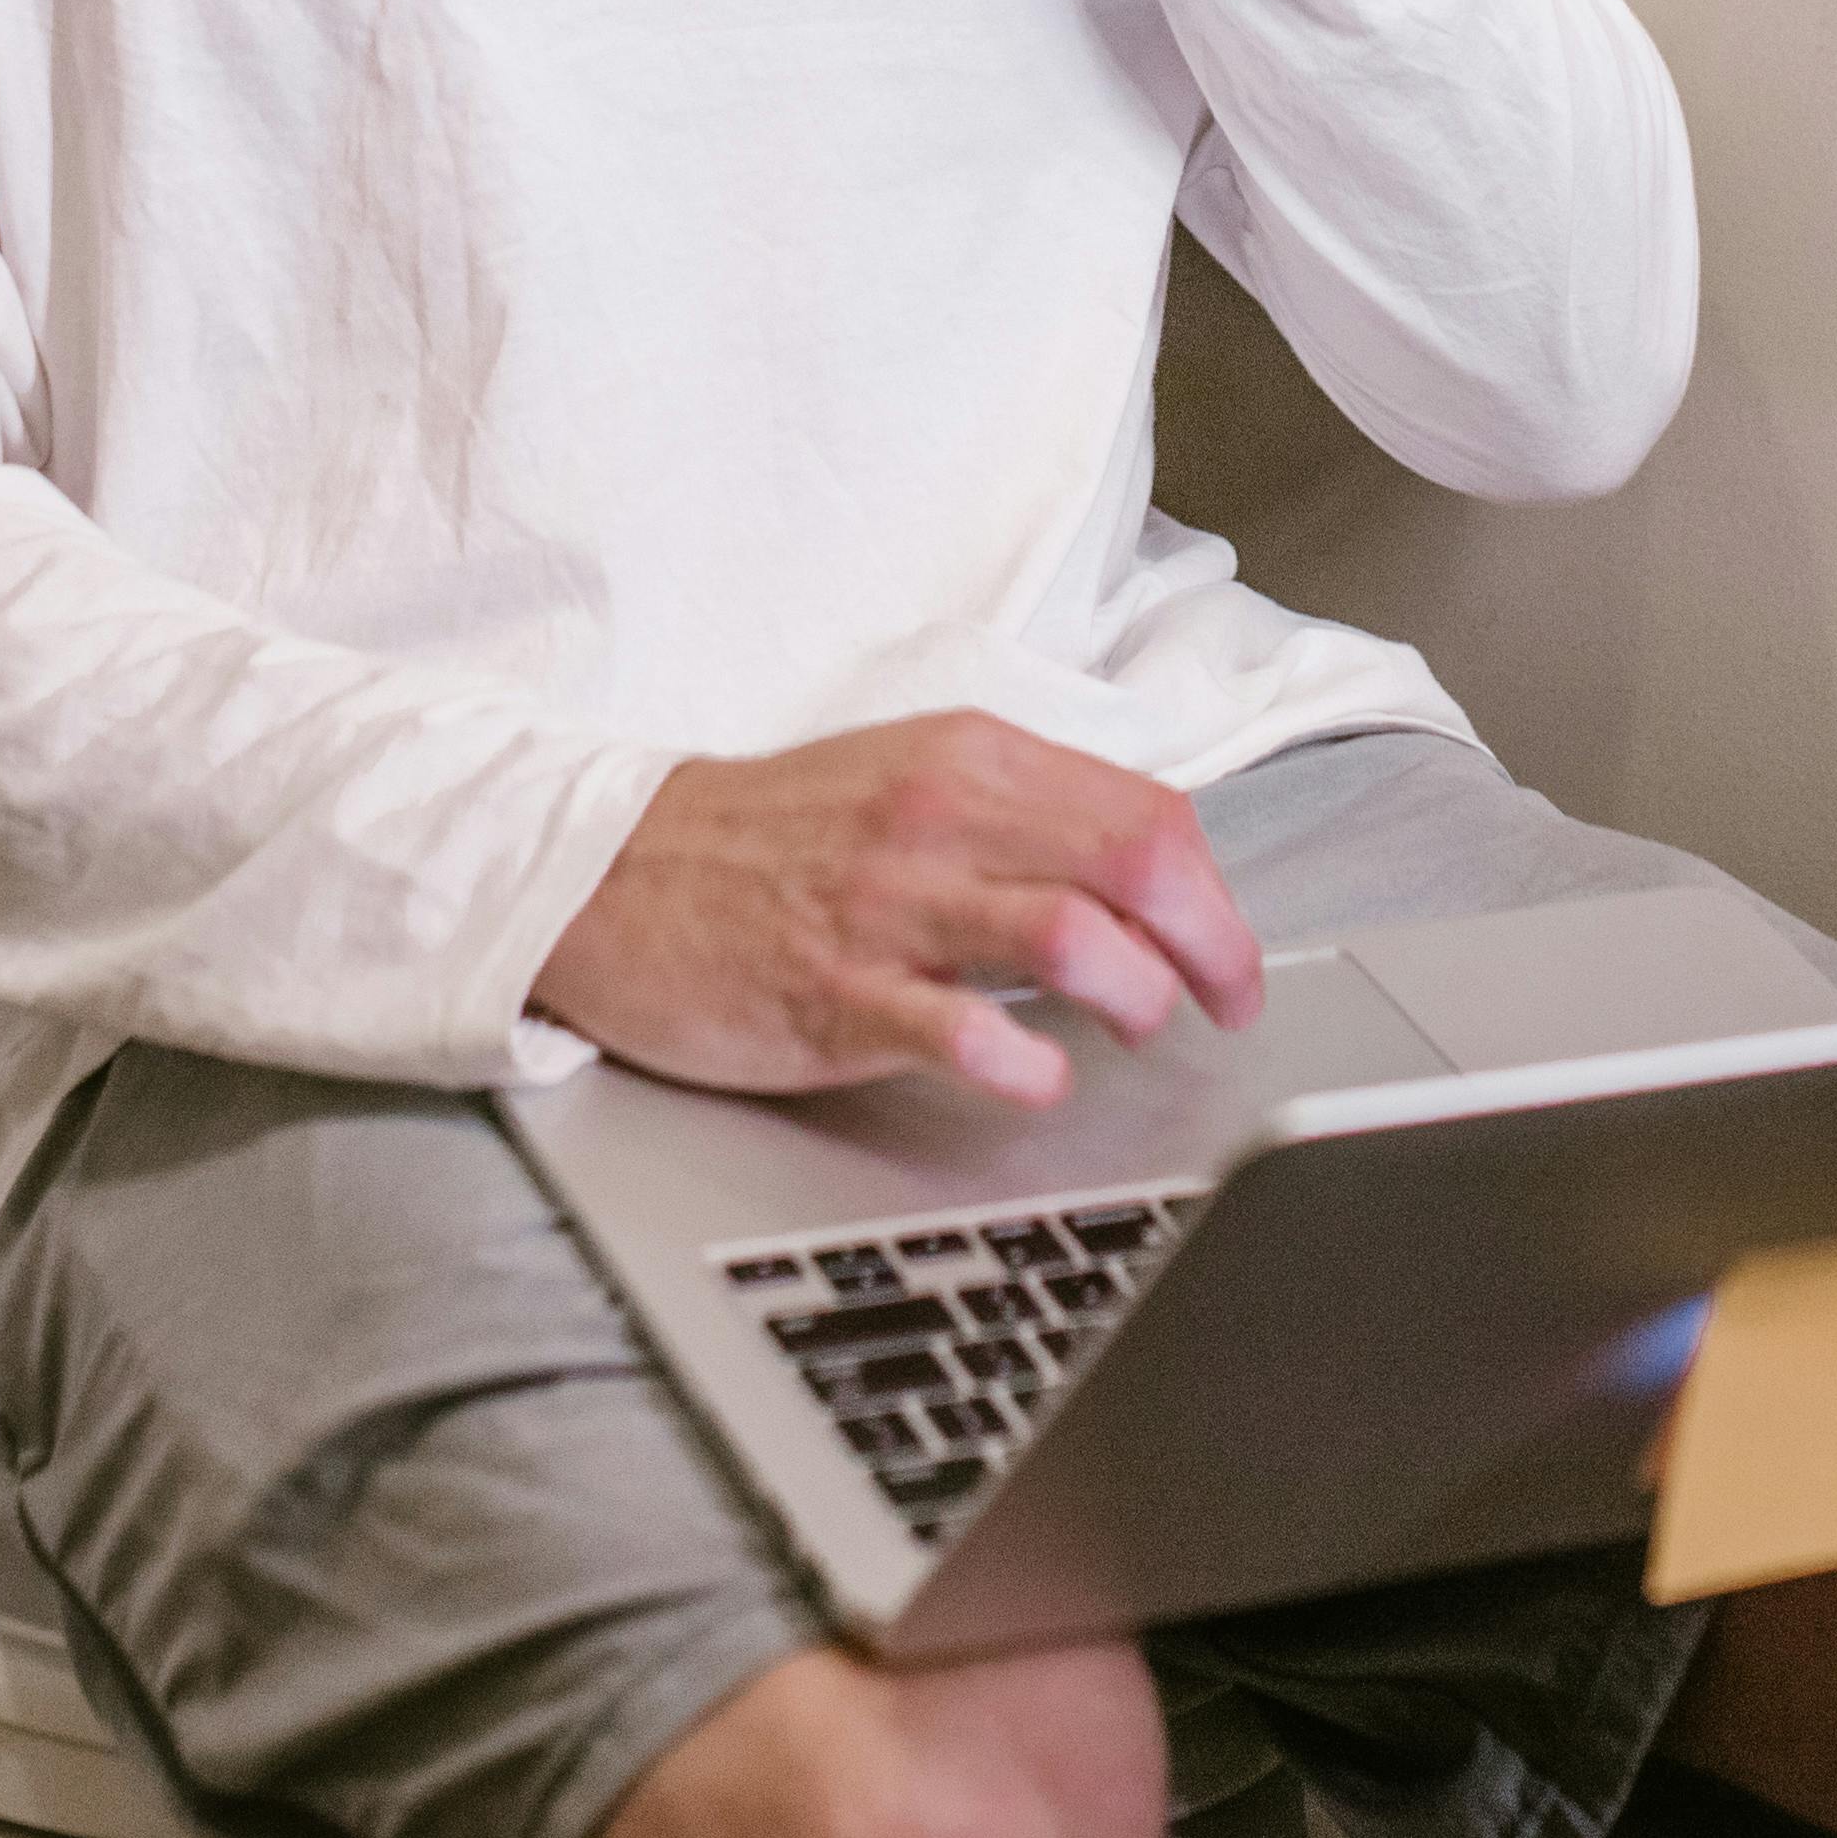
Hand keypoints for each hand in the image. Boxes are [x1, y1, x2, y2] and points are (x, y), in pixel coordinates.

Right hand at [533, 715, 1269, 1104]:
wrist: (607, 874)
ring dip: (1138, 999)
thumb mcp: (906, 778)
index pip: (1150, 814)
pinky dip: (1029, 1067)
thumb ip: (1019, 815)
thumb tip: (1141, 881)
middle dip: (1214, 950)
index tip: (1228, 959)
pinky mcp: (836, 991)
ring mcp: (889, 905)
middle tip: (1222, 1008)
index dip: (1217, 898)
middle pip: (1140, 864)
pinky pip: (964, 1032)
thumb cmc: (768, 839)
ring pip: (1076, 936)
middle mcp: (941, 815)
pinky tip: (1037, 1080)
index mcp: (970, 757)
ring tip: (1133, 1034)